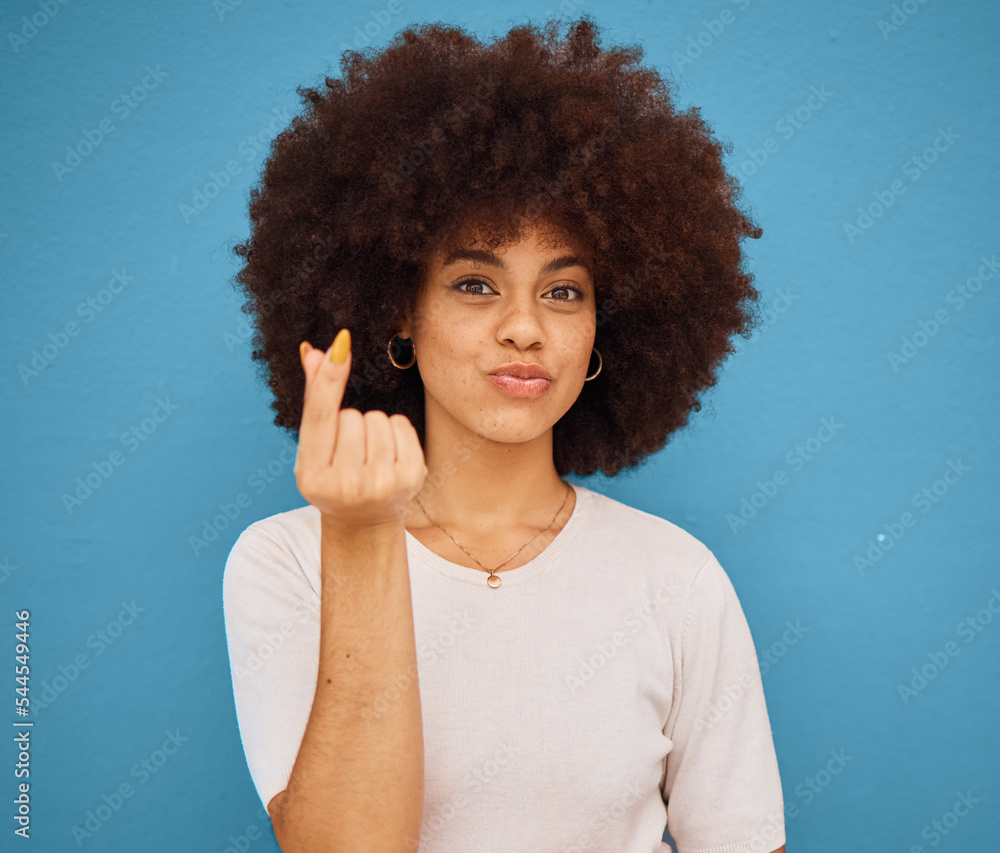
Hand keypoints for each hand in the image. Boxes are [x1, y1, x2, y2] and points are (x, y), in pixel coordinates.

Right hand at [293, 329, 427, 529]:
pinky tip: (388, 455)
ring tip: (368, 455)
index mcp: (312, 476)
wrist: (362, 520)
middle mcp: (346, 485)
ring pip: (378, 418)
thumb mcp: (313, 449)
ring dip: (373, 427)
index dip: (329, 379)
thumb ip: (315, 401)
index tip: (341, 343)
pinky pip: (401, 425)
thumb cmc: (332, 476)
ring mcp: (381, 484)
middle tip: (349, 452)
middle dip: (350, 423)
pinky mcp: (411, 478)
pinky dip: (395, 431)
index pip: (321, 417)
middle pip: (352, 415)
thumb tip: (315, 352)